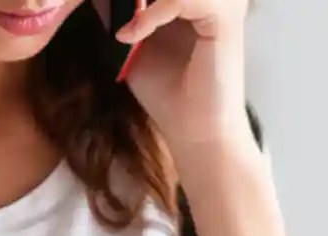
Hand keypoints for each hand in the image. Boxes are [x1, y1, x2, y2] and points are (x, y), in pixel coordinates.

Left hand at [113, 0, 251, 150]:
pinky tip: (130, 36)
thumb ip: (118, 10)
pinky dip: (149, 14)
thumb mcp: (131, 42)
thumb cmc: (169, 92)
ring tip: (120, 22)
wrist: (196, 132)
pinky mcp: (225, 18)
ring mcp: (222, 2)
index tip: (103, 6)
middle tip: (111, 13)